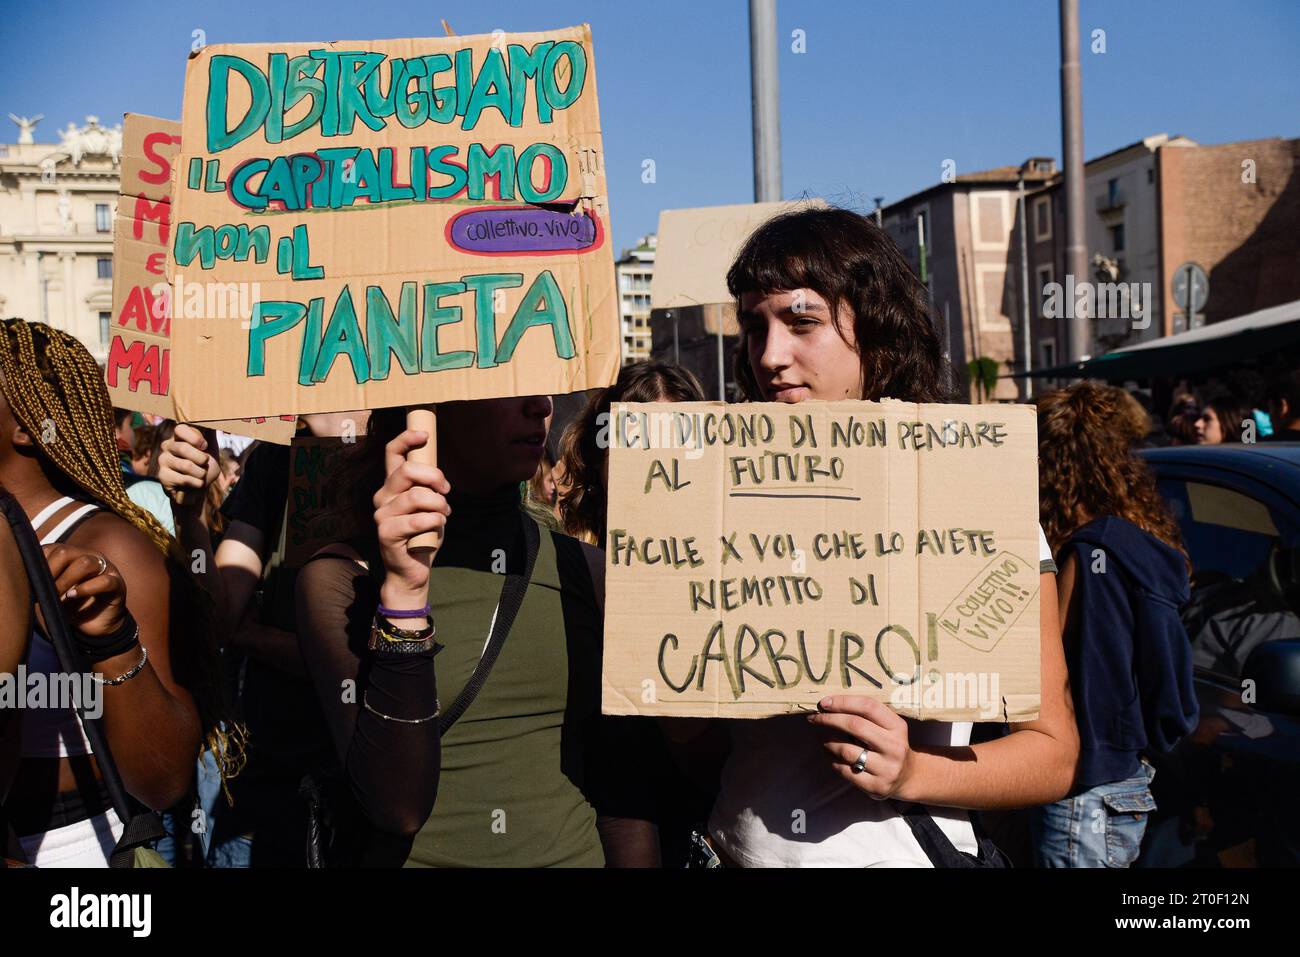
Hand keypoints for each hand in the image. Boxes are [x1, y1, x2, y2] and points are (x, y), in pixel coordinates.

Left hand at [42, 543, 127, 637]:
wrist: (94, 626)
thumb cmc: (71, 605)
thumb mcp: (53, 592)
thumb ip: (44, 580)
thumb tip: (28, 577)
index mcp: (74, 555)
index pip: (53, 548)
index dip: (41, 565)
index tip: (34, 584)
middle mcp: (91, 557)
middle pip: (66, 552)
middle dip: (52, 573)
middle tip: (46, 592)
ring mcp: (106, 569)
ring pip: (85, 563)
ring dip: (66, 581)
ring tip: (60, 596)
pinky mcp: (118, 584)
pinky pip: (105, 581)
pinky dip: (86, 589)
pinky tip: (73, 596)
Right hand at [157, 423, 218, 507]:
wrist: (198, 488)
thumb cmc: (205, 465)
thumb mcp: (211, 447)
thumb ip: (209, 433)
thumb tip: (214, 418)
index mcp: (179, 436)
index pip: (180, 429)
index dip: (194, 437)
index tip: (205, 446)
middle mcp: (168, 445)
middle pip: (184, 448)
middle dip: (201, 459)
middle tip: (205, 463)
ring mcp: (163, 460)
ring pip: (186, 465)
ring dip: (201, 473)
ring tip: (201, 474)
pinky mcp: (162, 476)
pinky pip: (184, 479)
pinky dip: (197, 483)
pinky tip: (196, 483)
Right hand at [374, 429, 450, 606]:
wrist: (412, 571)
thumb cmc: (423, 535)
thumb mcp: (428, 505)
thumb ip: (429, 487)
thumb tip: (438, 476)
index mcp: (392, 485)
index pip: (391, 453)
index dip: (406, 438)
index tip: (424, 434)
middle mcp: (382, 496)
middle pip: (408, 471)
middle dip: (435, 477)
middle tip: (447, 492)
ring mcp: (381, 514)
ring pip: (417, 496)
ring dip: (439, 505)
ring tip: (444, 515)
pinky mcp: (386, 533)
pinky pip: (418, 519)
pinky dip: (435, 521)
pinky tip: (438, 526)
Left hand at [807, 695, 913, 799]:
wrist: (907, 777)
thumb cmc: (888, 745)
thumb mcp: (888, 727)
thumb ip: (866, 716)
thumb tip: (828, 704)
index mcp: (897, 727)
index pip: (869, 707)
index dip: (843, 702)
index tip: (824, 703)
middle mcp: (894, 747)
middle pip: (855, 725)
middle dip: (830, 719)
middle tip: (814, 718)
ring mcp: (886, 769)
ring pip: (847, 750)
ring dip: (830, 743)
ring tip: (826, 742)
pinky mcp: (876, 786)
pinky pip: (845, 771)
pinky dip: (833, 761)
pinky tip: (832, 756)